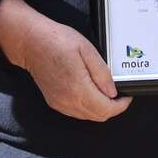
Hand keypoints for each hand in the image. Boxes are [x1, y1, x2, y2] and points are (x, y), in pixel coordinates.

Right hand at [0, 0, 131, 121]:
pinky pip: (76, 112)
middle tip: (119, 94)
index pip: (106, 109)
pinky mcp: (54, 102)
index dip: (121, 105)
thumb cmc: (56, 41)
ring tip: (106, 92)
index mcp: (78, 88)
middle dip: (113, 108)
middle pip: (98, 116)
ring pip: (88, 116)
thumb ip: (102, 73)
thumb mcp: (86, 49)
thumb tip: (113, 91)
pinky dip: (88, 107)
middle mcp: (68, 101)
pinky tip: (90, 93)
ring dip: (100, 108)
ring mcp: (60, 103)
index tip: (127, 97)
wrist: (31, 42)